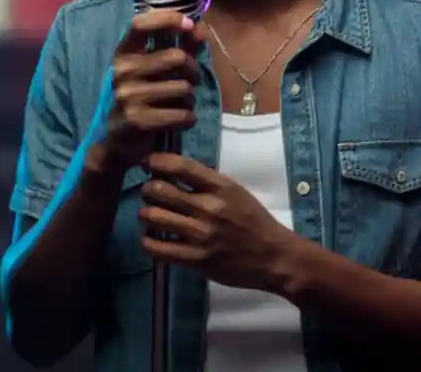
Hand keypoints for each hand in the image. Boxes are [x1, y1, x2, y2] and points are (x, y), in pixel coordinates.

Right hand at [100, 10, 206, 173]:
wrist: (118, 141)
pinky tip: (180, 122)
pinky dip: (188, 119)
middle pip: (176, 57)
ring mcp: (127, 95)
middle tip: (191, 81)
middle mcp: (121, 71)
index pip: (140, 24)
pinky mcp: (136, 120)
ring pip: (183, 88)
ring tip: (181, 105)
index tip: (189, 25)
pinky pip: (181, 114)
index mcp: (123, 54)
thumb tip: (200, 28)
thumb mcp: (156, 71)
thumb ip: (180, 48)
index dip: (168, 19)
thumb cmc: (143, 99)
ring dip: (190, 99)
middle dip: (193, 71)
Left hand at [138, 153, 301, 292]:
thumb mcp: (235, 192)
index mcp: (220, 187)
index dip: (157, 161)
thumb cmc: (254, 221)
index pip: (180, 166)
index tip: (148, 163)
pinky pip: (157, 248)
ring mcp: (201, 235)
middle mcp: (209, 208)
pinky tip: (153, 239)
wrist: (274, 257)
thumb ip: (207, 182)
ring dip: (146, 215)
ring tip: (151, 217)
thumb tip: (174, 170)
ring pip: (153, 217)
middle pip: (159, 190)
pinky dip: (149, 241)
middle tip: (150, 193)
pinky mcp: (196, 260)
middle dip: (148, 189)